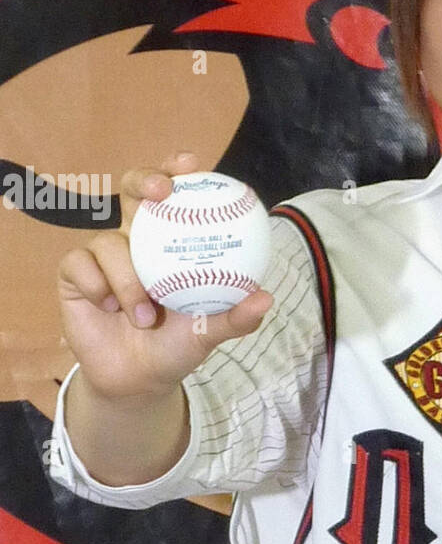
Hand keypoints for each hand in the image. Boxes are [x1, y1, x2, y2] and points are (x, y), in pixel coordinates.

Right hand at [57, 151, 272, 399]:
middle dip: (143, 179)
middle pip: (130, 189)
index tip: (190, 165)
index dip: (176, 170)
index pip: (173, 194)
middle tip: (159, 193)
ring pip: (108, 242)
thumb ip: (235, 316)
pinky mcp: (74, 274)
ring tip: (144, 316)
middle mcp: (136, 238)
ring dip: (128, 280)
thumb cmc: (178, 343)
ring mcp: (102, 254)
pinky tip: (108, 308)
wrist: (139, 379)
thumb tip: (265, 298)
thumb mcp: (209, 330)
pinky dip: (96, 286)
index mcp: (171, 240)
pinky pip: (79, 265)